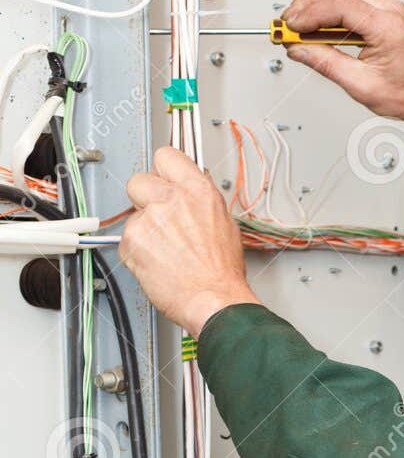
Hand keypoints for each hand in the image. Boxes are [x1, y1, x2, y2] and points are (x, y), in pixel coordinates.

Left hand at [120, 146, 261, 336]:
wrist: (215, 301)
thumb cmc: (222, 272)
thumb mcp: (224, 224)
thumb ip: (200, 203)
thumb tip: (189, 197)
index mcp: (198, 191)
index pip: (166, 156)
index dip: (161, 171)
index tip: (161, 180)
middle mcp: (172, 199)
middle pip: (138, 180)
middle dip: (143, 199)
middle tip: (157, 219)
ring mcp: (150, 219)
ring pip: (132, 215)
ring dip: (142, 231)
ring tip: (164, 252)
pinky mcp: (133, 241)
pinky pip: (126, 241)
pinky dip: (137, 253)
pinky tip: (157, 264)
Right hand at [282, 0, 403, 189]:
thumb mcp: (361, 86)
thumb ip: (326, 64)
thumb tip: (299, 50)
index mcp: (388, 27)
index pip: (339, 5)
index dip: (309, 13)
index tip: (289, 27)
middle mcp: (390, 10)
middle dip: (308, 2)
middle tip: (288, 24)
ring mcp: (388, 8)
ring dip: (316, 3)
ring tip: (298, 27)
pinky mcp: (384, 12)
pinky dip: (329, 9)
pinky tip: (317, 26)